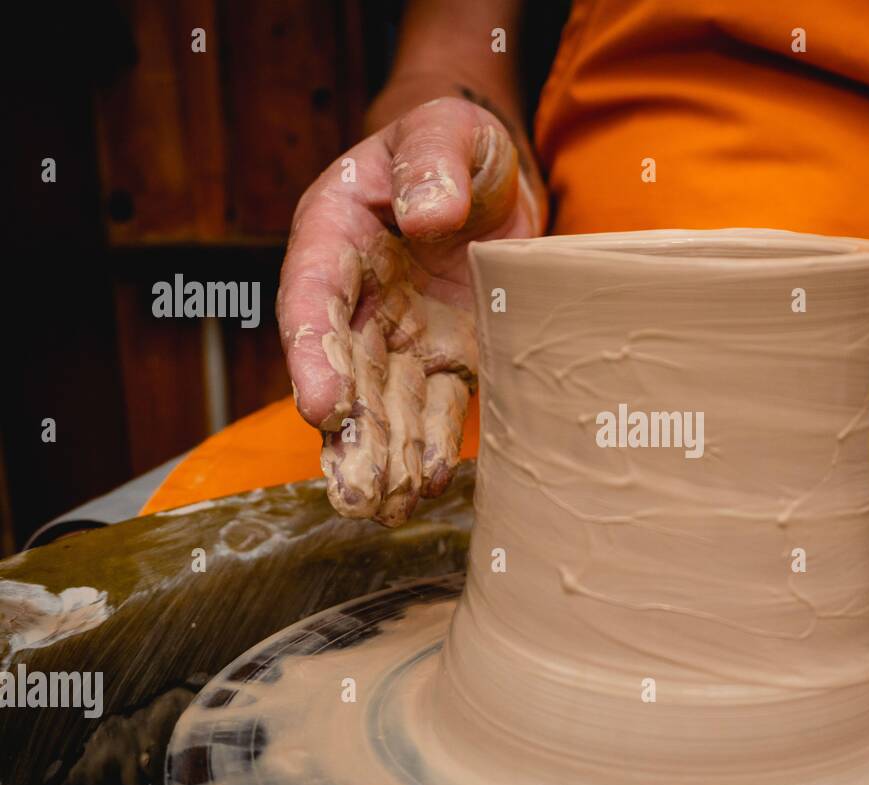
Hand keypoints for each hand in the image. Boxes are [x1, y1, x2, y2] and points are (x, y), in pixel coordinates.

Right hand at [277, 96, 541, 523]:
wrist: (490, 175)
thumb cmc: (452, 143)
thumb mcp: (444, 128)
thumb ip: (432, 161)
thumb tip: (427, 214)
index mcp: (336, 237)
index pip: (313, 302)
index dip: (313, 357)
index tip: (323, 406)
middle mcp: (360, 298)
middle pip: (346, 372)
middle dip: (349, 436)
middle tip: (355, 494)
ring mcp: (402, 335)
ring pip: (386, 404)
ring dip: (386, 457)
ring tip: (387, 507)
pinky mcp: (448, 359)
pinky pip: (437, 407)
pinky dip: (433, 446)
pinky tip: (430, 484)